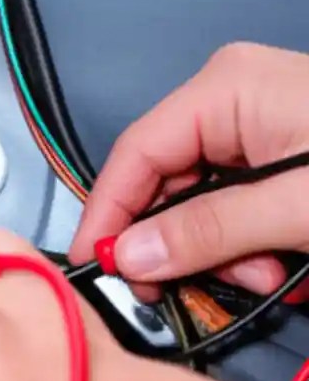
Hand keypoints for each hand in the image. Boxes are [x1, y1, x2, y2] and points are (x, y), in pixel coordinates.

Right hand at [70, 42, 308, 299]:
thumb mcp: (299, 207)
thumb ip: (211, 230)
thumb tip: (129, 254)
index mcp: (226, 89)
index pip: (136, 155)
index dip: (108, 214)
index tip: (94, 267)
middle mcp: (232, 100)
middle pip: (166, 184)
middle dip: (180, 244)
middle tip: (187, 291)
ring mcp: (257, 125)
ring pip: (201, 202)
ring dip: (223, 253)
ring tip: (270, 277)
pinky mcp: (278, 152)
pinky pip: (235, 203)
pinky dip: (249, 242)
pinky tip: (283, 261)